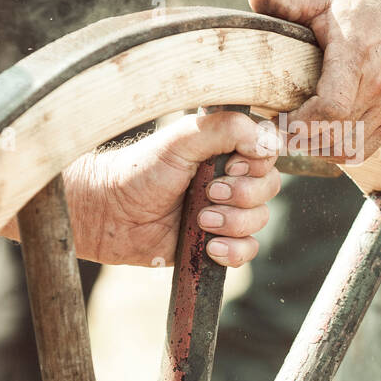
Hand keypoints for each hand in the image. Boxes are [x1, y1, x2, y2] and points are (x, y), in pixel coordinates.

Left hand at [70, 110, 281, 266]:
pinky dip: (234, 251)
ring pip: (260, 220)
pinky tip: (210, 247)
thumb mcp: (180, 139)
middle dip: (242, 195)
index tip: (230, 166)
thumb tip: (265, 140)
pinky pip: (248, 250)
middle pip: (269, 188)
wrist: (110, 214)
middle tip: (208, 194)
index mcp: (225, 148)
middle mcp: (231, 178)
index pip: (268, 153)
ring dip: (233, 223)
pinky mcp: (217, 241)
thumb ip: (222, 129)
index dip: (256, 163)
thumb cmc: (140, 170)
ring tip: (200, 219)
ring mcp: (226, 211)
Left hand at [246, 0, 380, 159]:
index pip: (331, 108)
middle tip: (275, 127)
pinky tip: (319, 136)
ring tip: (295, 131)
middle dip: (300, 138)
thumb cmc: (363, 4)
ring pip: (347, 148)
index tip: (275, 118)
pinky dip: (336, 151)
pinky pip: (362, 150)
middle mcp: (379, 86)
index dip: (299, 123)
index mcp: (357, 55)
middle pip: (335, 133)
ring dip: (316, 147)